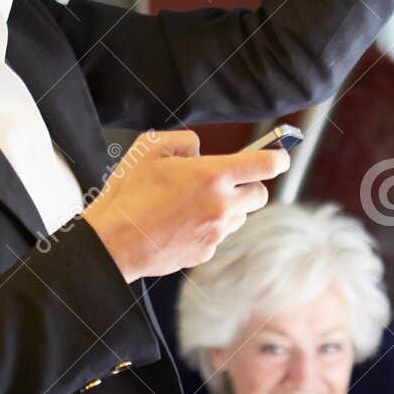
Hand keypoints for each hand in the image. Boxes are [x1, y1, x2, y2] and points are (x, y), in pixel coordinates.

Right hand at [82, 128, 288, 282]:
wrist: (114, 241)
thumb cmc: (129, 193)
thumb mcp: (150, 148)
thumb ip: (185, 141)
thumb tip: (200, 151)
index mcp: (213, 175)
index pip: (266, 164)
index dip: (278, 157)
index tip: (279, 156)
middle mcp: (221, 205)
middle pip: (260, 195)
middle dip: (247, 186)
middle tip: (224, 182)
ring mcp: (216, 232)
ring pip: (239, 217)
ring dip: (227, 208)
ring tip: (193, 204)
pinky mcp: (205, 252)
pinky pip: (218, 236)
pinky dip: (207, 228)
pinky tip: (181, 224)